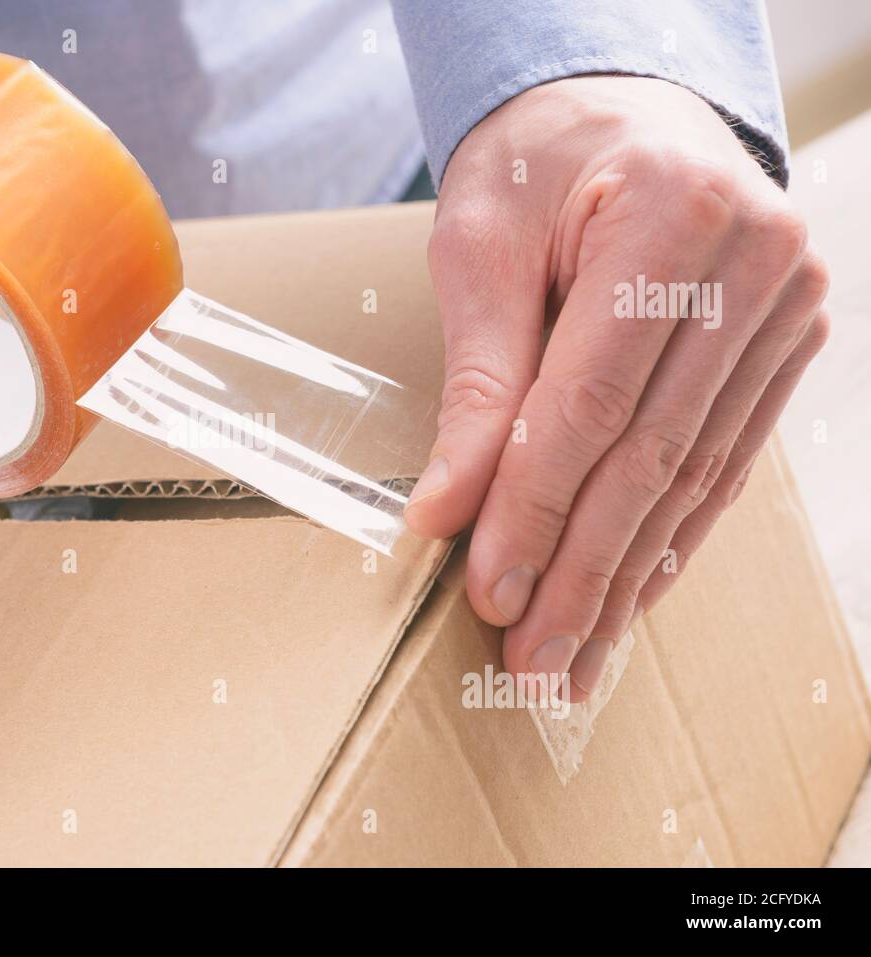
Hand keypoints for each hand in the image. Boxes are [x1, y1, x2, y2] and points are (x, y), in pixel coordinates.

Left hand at [404, 76, 829, 701]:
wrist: (616, 111)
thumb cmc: (537, 165)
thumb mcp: (482, 249)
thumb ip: (478, 380)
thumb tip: (446, 510)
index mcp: (672, 214)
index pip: (595, 401)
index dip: (537, 507)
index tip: (489, 591)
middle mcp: (754, 262)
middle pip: (655, 454)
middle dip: (586, 569)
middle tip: (535, 661)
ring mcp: (785, 306)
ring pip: (696, 474)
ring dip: (630, 576)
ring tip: (578, 657)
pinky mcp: (783, 345)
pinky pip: (725, 461)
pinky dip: (673, 536)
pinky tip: (635, 597)